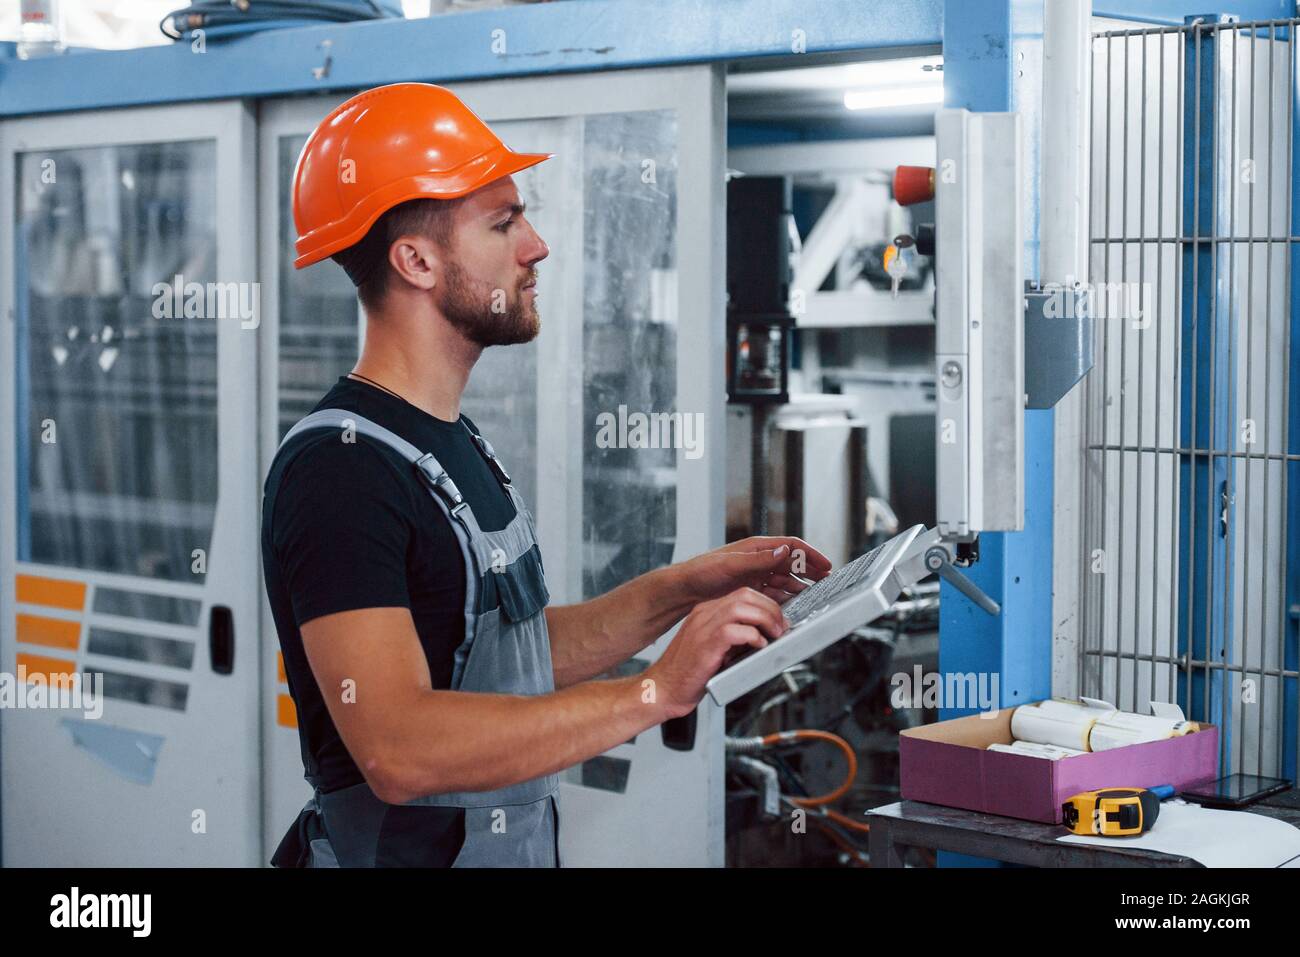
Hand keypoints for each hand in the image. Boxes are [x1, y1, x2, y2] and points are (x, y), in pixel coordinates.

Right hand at [647, 587, 786, 717]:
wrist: (662, 689)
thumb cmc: (686, 674)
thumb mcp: (713, 647)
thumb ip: (734, 637)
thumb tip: (762, 635)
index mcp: (705, 612)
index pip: (743, 594)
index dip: (766, 604)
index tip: (778, 619)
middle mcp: (704, 614)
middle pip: (746, 595)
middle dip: (771, 609)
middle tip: (781, 627)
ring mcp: (703, 627)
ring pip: (743, 607)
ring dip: (766, 619)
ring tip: (774, 635)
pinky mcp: (705, 644)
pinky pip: (735, 630)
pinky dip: (753, 637)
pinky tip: (758, 647)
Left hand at [676, 536, 832, 605]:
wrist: (684, 590)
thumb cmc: (702, 572)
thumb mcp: (732, 565)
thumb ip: (759, 559)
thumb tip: (785, 552)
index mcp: (756, 547)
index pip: (791, 546)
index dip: (811, 555)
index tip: (827, 565)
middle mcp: (758, 559)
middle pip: (792, 563)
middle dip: (811, 571)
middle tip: (828, 582)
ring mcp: (755, 575)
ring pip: (785, 580)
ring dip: (800, 586)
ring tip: (815, 596)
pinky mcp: (750, 589)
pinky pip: (774, 592)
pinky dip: (786, 598)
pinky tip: (794, 606)